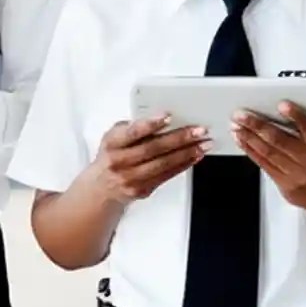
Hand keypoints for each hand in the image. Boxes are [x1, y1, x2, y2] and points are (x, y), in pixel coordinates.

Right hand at [89, 115, 209, 204]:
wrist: (102, 188)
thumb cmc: (111, 157)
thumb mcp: (113, 137)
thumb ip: (132, 127)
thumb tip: (159, 118)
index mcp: (112, 143)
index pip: (132, 132)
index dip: (150, 124)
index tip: (168, 116)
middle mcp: (120, 162)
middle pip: (153, 148)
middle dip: (179, 138)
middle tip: (197, 130)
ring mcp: (132, 178)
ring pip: (163, 164)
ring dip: (187, 153)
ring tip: (203, 143)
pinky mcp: (143, 190)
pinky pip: (167, 176)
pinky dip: (183, 165)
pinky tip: (194, 156)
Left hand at [232, 101, 305, 209]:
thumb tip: (292, 106)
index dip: (296, 115)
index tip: (282, 105)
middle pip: (279, 140)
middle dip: (258, 125)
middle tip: (242, 115)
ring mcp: (294, 172)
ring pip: (267, 152)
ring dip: (248, 137)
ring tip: (236, 126)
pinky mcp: (283, 183)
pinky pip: (263, 164)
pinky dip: (249, 151)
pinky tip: (241, 141)